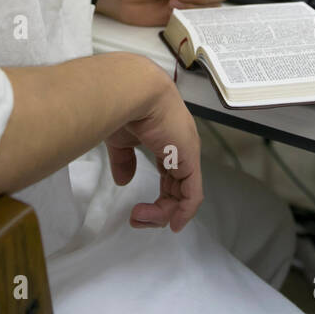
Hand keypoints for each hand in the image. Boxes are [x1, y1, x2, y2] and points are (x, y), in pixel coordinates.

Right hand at [105, 69, 201, 230]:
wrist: (134, 90)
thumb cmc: (126, 107)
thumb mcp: (122, 139)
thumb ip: (124, 160)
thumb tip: (123, 180)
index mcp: (169, 140)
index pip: (170, 175)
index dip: (163, 196)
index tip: (143, 211)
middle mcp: (183, 147)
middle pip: (177, 188)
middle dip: (159, 209)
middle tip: (136, 218)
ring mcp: (188, 153)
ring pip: (184, 194)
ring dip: (162, 212)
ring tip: (139, 217)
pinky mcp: (189, 159)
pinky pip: (192, 194)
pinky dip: (184, 211)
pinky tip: (172, 223)